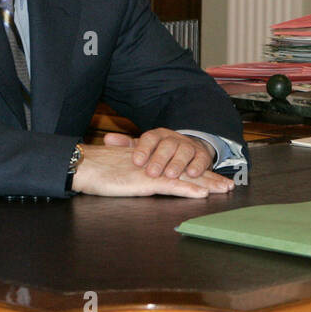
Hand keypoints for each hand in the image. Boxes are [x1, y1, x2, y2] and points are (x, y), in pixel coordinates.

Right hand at [73, 141, 233, 197]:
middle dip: (211, 179)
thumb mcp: (122, 171)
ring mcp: (153, 173)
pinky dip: (189, 189)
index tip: (216, 180)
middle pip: (189, 172)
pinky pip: (172, 186)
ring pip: (186, 178)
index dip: (200, 173)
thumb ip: (137, 173)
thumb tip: (146, 178)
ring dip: (207, 184)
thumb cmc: (98, 171)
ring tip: (225, 189)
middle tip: (230, 186)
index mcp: (153, 163)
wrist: (83, 166)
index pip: (181, 167)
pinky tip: (202, 193)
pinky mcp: (146, 181)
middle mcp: (157, 165)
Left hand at [102, 128, 218, 179]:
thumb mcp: (142, 148)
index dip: (143, 149)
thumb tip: (108, 139)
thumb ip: (126, 145)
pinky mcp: (202, 156)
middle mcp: (173, 139)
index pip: (149, 139)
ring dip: (178, 164)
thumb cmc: (159, 153)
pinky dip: (198, 166)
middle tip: (152, 172)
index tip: (136, 161)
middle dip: (160, 159)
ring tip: (171, 175)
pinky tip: (192, 174)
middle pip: (167, 146)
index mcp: (157, 136)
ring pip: (184, 152)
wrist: (187, 149)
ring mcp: (189, 147)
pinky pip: (201, 159)